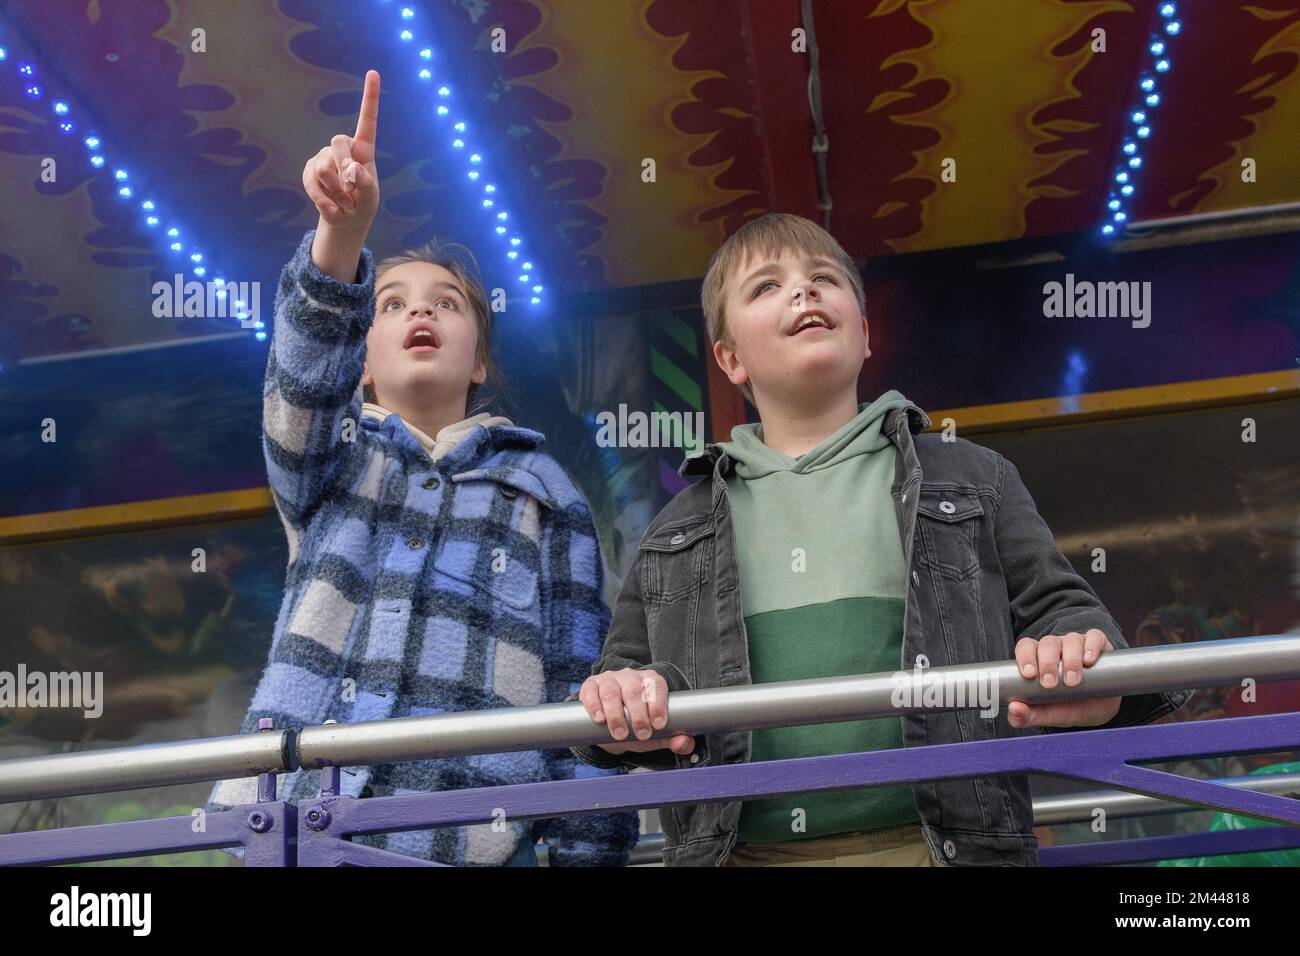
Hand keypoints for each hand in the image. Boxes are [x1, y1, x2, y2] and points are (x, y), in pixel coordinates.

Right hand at [302, 69, 380, 232]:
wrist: (346, 218)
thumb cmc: (363, 203)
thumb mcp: (370, 197)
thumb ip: (365, 182)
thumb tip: (351, 170)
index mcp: (364, 148)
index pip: (368, 119)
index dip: (370, 97)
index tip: (373, 72)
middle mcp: (343, 147)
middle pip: (338, 143)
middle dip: (344, 171)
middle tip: (351, 193)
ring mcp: (324, 156)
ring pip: (324, 167)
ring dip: (336, 191)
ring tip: (343, 201)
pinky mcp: (310, 169)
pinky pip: (311, 182)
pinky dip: (323, 199)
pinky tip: (332, 207)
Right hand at [578, 668, 694, 755]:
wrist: (610, 720)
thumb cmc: (636, 722)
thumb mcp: (655, 732)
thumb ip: (672, 737)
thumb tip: (684, 743)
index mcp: (650, 681)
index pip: (656, 686)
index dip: (658, 704)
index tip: (659, 724)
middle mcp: (630, 676)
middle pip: (634, 690)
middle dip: (638, 714)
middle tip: (642, 734)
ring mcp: (609, 679)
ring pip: (611, 692)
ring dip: (616, 714)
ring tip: (620, 733)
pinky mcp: (591, 685)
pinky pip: (591, 692)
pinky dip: (594, 706)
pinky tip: (599, 719)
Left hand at [1008, 630, 1122, 727]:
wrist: (1098, 711)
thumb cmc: (1066, 707)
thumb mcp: (1045, 714)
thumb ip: (1025, 716)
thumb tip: (1014, 709)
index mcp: (1038, 658)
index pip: (1026, 647)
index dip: (1025, 656)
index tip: (1029, 675)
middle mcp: (1056, 648)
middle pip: (1048, 643)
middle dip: (1048, 662)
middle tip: (1051, 683)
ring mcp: (1078, 644)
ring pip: (1071, 640)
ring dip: (1071, 659)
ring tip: (1072, 680)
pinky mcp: (1100, 645)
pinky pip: (1095, 637)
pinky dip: (1091, 645)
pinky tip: (1089, 660)